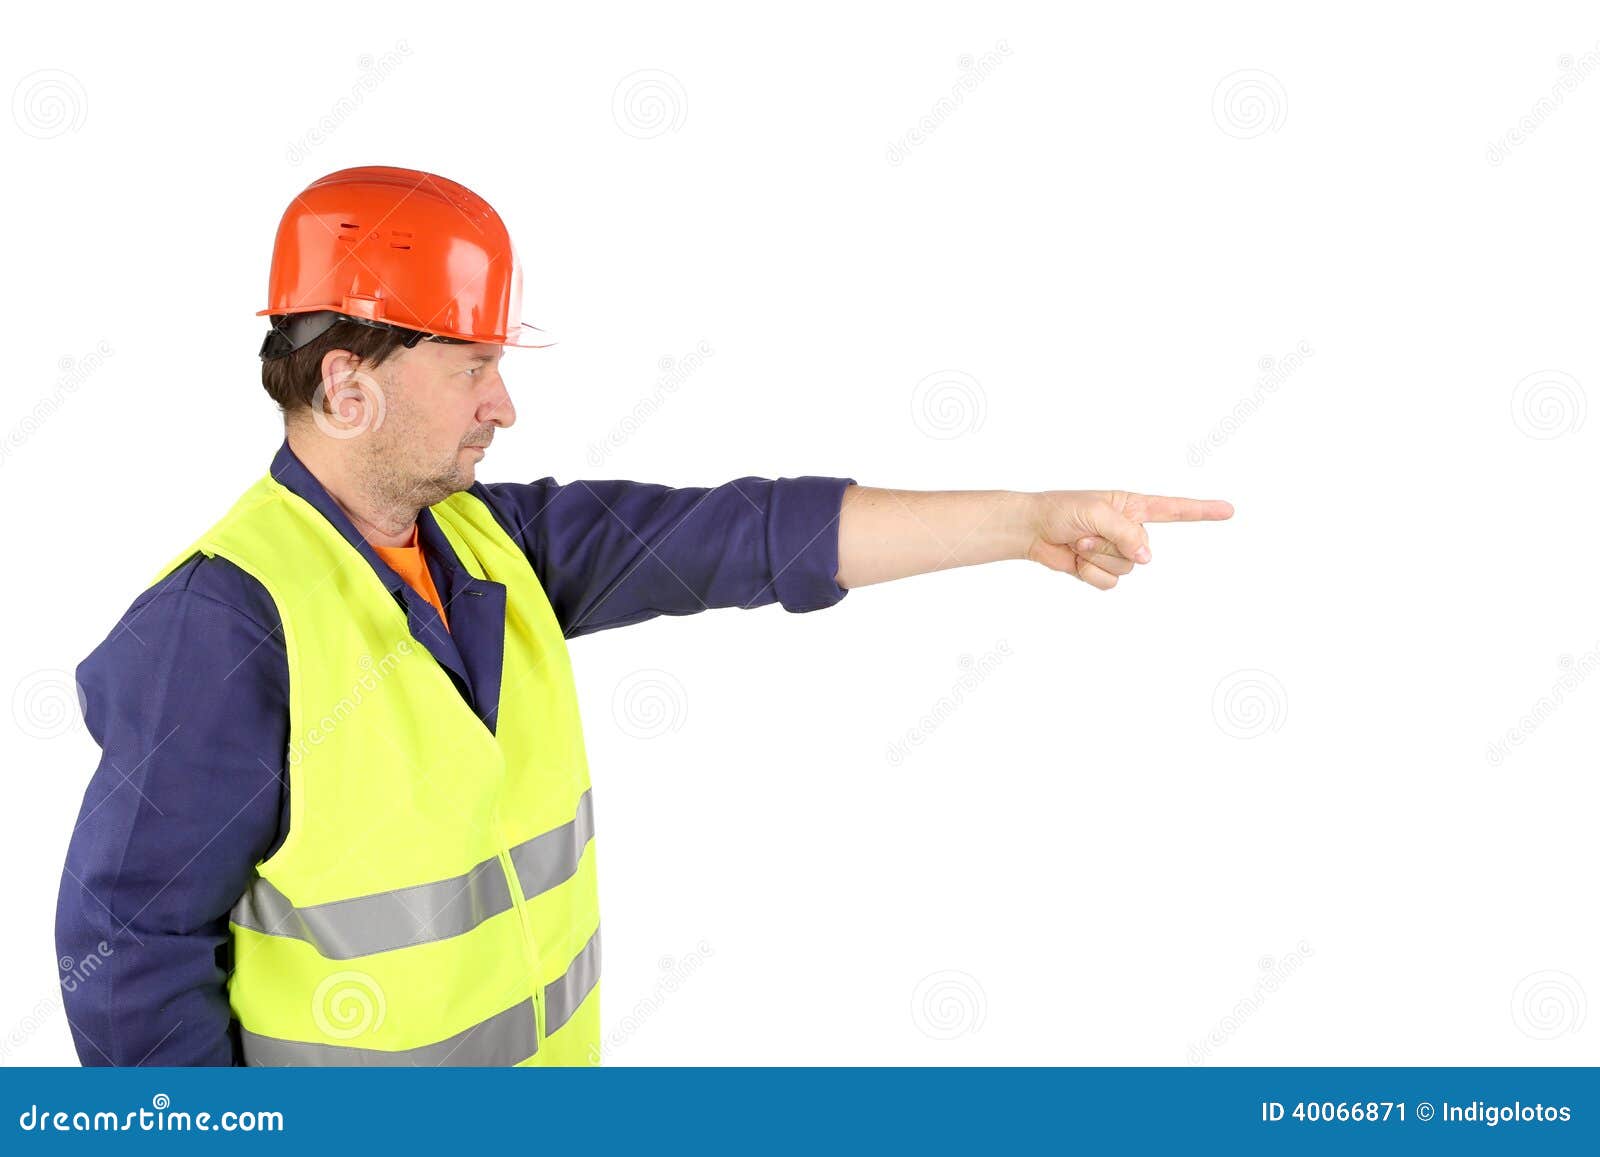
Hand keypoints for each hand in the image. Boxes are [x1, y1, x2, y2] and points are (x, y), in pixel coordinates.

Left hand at [1024, 490, 1234, 589]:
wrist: (1031, 529)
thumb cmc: (1060, 510)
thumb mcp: (1096, 512)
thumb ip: (1126, 532)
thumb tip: (1147, 557)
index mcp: (1132, 506)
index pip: (1175, 510)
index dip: (1202, 511)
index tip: (1228, 510)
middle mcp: (1129, 529)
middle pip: (1143, 549)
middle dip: (1111, 543)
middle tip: (1085, 531)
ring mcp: (1115, 551)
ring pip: (1125, 568)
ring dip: (1097, 557)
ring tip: (1078, 541)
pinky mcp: (1100, 569)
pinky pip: (1109, 582)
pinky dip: (1090, 573)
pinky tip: (1075, 559)